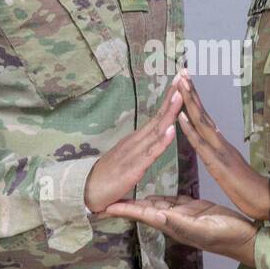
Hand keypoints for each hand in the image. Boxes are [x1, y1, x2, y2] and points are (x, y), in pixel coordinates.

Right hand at [84, 82, 183, 213]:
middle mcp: (136, 141)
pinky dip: (162, 141)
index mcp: (137, 140)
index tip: (180, 83)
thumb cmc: (109, 177)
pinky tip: (171, 130)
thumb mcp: (129, 159)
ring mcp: (134, 153)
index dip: (169, 100)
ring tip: (179, 96)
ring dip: (169, 113)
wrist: (87, 192)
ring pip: (156, 131)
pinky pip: (150, 153)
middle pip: (158, 117)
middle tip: (182, 77)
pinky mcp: (133, 168)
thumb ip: (143, 150)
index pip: (157, 117)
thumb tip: (156, 140)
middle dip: (171, 97)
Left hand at [105, 196, 256, 264]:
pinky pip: (170, 200)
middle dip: (125, 204)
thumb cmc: (227, 235)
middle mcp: (173, 220)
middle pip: (143, 209)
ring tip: (122, 192)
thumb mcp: (202, 229)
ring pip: (155, 204)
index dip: (124, 210)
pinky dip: (159, 195)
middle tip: (106, 196)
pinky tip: (151, 192)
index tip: (105, 207)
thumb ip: (180, 223)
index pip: (143, 215)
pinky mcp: (192, 207)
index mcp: (173, 225)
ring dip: (138, 199)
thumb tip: (156, 216)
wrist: (245, 238)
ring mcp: (182, 214)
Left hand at [175, 70, 269, 220]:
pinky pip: (201, 144)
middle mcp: (220, 141)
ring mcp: (219, 150)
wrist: (265, 200)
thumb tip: (210, 143)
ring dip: (189, 102)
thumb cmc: (247, 188)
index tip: (185, 82)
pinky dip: (190, 130)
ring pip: (201, 122)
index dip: (194, 99)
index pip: (204, 117)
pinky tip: (181, 117)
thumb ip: (219, 154)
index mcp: (220, 143)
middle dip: (190, 92)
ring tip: (180, 84)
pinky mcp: (218, 163)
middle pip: (202, 113)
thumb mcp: (228, 168)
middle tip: (181, 71)